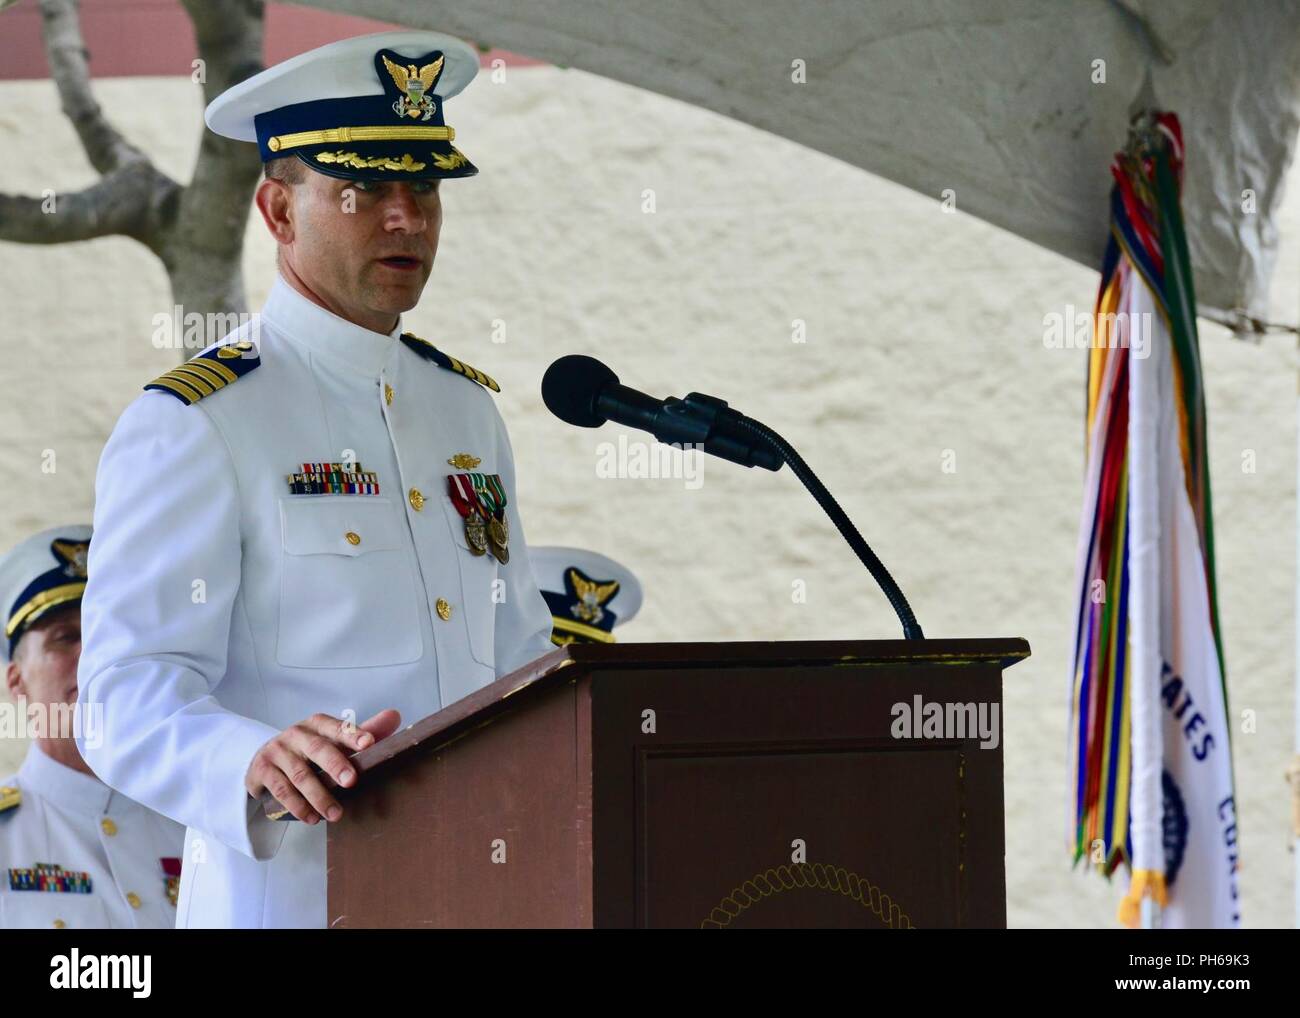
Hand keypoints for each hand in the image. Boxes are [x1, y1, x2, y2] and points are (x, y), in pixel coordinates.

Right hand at [244, 709, 400, 823]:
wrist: (264, 761)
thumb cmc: (307, 751)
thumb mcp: (331, 740)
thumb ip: (362, 732)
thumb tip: (394, 716)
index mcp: (317, 724)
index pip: (337, 727)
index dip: (352, 734)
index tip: (369, 744)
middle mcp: (296, 734)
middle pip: (318, 748)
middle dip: (336, 765)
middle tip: (352, 782)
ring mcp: (277, 751)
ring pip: (300, 775)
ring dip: (319, 797)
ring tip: (336, 814)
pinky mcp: (262, 771)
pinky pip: (281, 790)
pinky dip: (298, 806)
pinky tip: (311, 818)